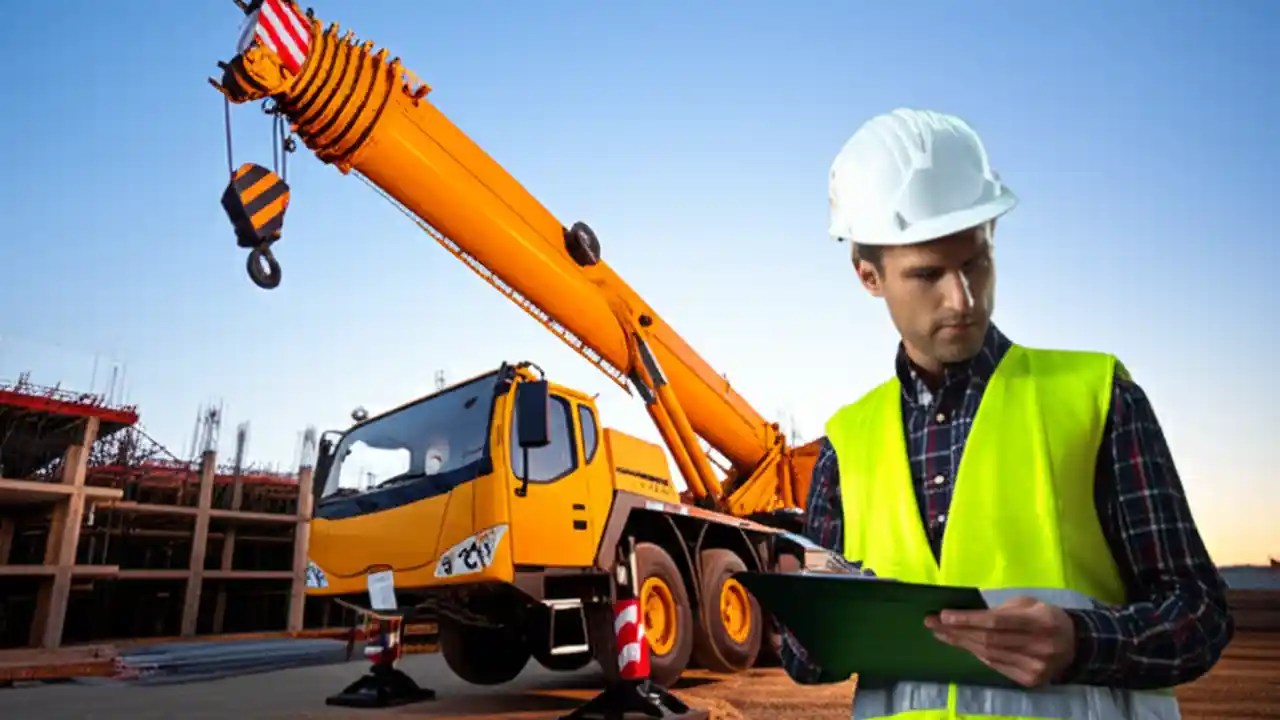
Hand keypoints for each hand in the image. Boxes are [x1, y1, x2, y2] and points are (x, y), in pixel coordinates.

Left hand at [924, 596, 1075, 687]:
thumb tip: (966, 616)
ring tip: (942, 634)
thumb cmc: (1044, 617)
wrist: (1074, 644)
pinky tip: (964, 646)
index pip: (996, 621)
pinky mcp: (1031, 680)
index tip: (944, 615)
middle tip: (933, 623)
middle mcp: (1039, 645)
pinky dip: (979, 656)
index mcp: (1040, 620)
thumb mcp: (1029, 604)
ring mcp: (1036, 666)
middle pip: (989, 640)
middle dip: (957, 631)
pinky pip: (997, 667)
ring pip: (990, 655)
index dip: (968, 619)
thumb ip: (1001, 610)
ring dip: (962, 644)